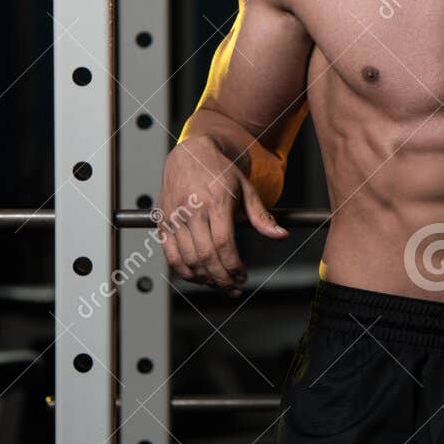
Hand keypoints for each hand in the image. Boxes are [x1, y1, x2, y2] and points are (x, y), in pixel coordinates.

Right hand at [156, 134, 288, 295]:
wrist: (190, 154)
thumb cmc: (220, 171)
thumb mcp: (246, 189)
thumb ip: (261, 216)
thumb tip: (281, 235)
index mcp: (215, 202)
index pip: (223, 244)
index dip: (233, 266)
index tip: (243, 276)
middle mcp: (192, 210)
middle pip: (205, 256)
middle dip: (221, 278)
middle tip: (233, 288)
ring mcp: (174, 217)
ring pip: (187, 259)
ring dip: (204, 278)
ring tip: (219, 284)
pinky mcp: (162, 222)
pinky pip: (169, 255)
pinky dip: (183, 271)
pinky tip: (198, 276)